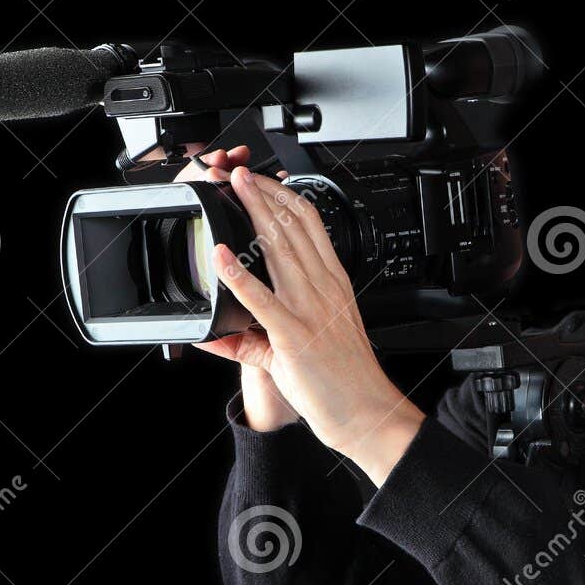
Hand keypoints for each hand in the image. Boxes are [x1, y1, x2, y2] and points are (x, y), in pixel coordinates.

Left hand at [207, 163, 424, 484]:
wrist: (364, 411)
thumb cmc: (343, 377)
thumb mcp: (307, 340)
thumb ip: (258, 333)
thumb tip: (219, 327)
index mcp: (332, 284)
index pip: (310, 226)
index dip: (285, 196)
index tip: (263, 181)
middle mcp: (323, 290)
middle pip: (292, 228)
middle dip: (263, 194)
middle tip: (239, 173)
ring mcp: (309, 310)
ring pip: (280, 249)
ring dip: (255, 214)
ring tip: (234, 191)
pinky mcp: (293, 336)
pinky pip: (263, 300)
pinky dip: (240, 276)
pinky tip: (221, 258)